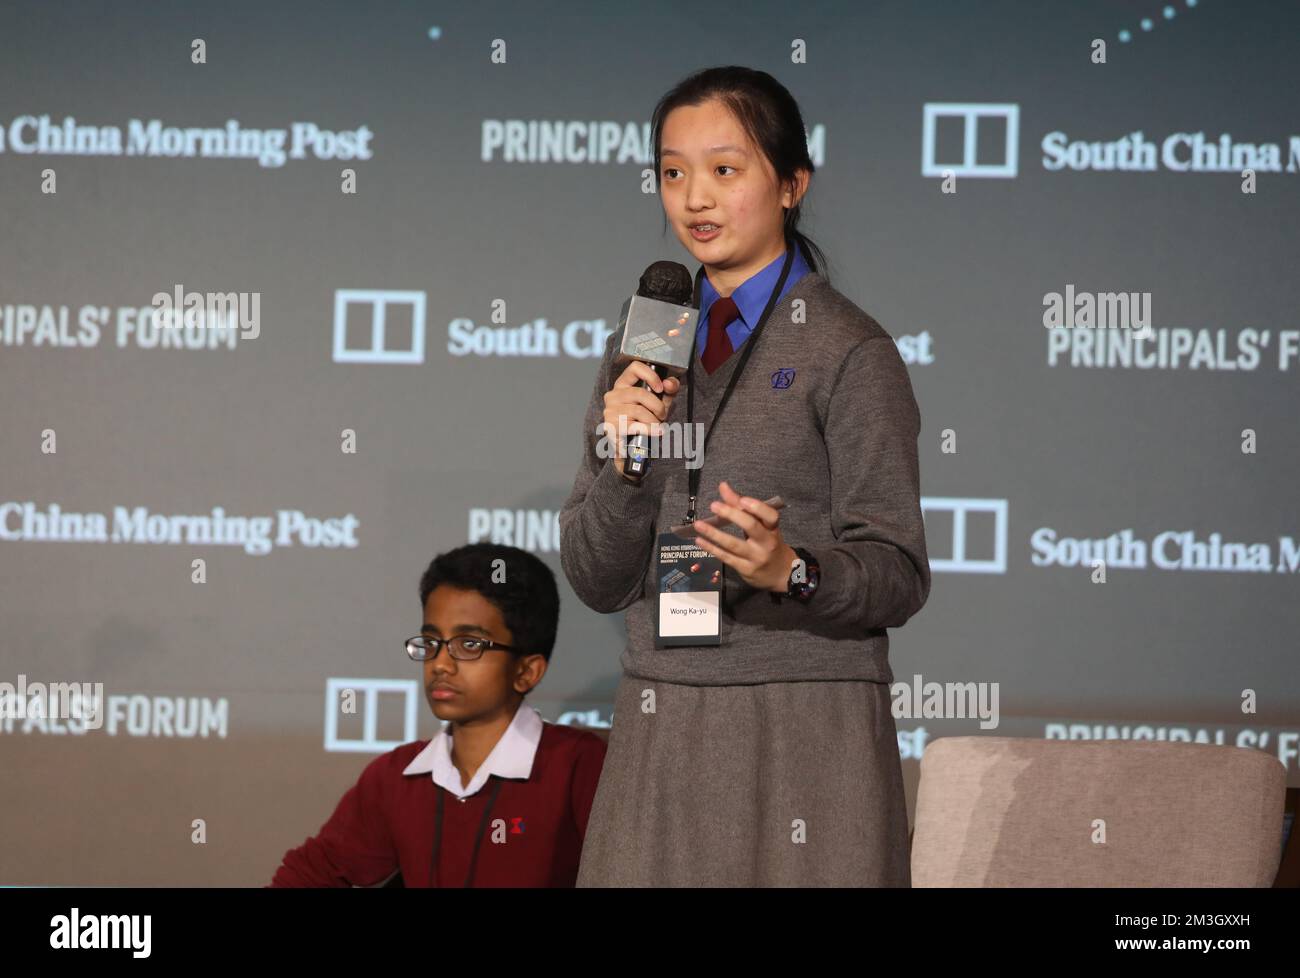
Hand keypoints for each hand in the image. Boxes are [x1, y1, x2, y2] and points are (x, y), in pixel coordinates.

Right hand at [602, 362, 680, 476]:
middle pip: (640, 393)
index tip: (661, 388)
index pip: (635, 367)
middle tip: (662, 415)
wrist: (631, 446)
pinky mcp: (611, 426)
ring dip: (654, 421)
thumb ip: (668, 390)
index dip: (650, 375)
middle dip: (657, 405)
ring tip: (657, 426)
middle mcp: (613, 395)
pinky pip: (636, 426)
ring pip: (639, 411)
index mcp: (623, 384)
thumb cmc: (644, 420)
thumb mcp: (659, 401)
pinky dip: (650, 430)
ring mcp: (610, 411)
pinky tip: (656, 432)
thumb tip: (670, 383)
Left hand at [692, 480, 796, 591]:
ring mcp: (756, 557)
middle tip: (714, 505)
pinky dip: (712, 548)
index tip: (742, 500)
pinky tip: (700, 540)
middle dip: (732, 514)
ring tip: (698, 524)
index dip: (758, 507)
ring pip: (734, 544)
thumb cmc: (768, 544)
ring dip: (714, 534)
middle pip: (751, 526)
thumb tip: (723, 486)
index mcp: (772, 529)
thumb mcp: (761, 526)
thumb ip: (741, 507)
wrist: (781, 573)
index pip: (771, 516)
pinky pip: (726, 557)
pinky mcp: (746, 569)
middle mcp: (766, 543)